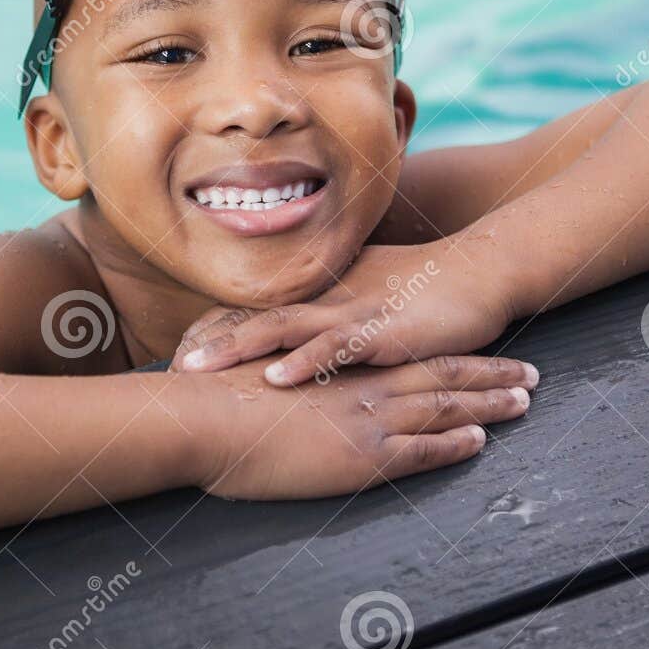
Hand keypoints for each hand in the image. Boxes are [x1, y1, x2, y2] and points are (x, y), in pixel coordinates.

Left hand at [172, 243, 536, 388]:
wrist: (481, 272)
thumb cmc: (424, 290)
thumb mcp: (367, 304)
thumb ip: (330, 321)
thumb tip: (294, 346)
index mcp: (320, 294)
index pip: (254, 308)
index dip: (213, 329)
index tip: (175, 349)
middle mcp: (327, 300)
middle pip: (255, 316)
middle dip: (209, 341)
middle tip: (167, 363)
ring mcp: (353, 313)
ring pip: (283, 329)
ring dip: (238, 348)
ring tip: (198, 369)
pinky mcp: (383, 331)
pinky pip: (337, 348)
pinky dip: (305, 362)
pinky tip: (277, 377)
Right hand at [194, 352, 531, 499]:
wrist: (202, 417)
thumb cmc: (215, 397)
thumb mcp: (257, 373)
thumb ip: (284, 375)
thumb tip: (284, 381)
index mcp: (340, 366)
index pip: (406, 354)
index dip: (447, 352)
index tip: (477, 349)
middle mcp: (362, 385)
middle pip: (439, 374)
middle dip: (488, 374)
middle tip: (528, 374)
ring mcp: (365, 418)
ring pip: (443, 406)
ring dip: (487, 404)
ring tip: (524, 401)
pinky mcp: (361, 456)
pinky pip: (420, 449)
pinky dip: (453, 444)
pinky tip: (480, 441)